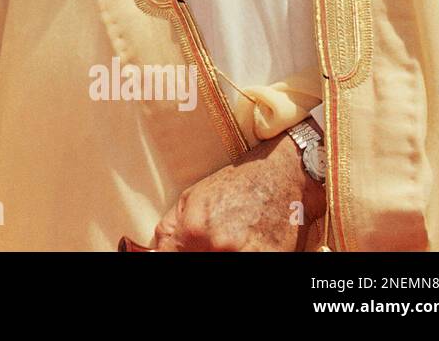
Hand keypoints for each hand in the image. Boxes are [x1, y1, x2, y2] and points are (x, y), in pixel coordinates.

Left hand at [151, 128, 324, 250]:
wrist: (282, 174)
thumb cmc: (236, 184)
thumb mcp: (191, 197)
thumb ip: (170, 229)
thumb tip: (156, 252)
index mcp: (193, 229)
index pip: (171, 259)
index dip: (176, 256)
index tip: (186, 250)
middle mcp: (217, 245)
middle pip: (196, 262)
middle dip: (201, 253)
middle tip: (211, 243)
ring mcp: (244, 253)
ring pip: (219, 263)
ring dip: (221, 255)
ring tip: (233, 240)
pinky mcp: (267, 258)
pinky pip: (247, 264)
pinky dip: (245, 255)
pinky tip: (248, 244)